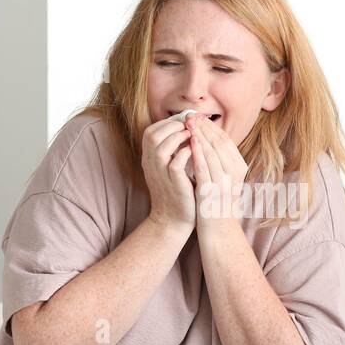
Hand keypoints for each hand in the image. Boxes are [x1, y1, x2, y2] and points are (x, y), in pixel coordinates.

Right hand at [141, 117, 194, 233]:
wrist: (173, 221)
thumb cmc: (177, 192)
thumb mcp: (169, 170)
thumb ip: (173, 152)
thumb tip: (187, 130)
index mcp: (149, 160)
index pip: (149, 132)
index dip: (165, 124)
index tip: (182, 123)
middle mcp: (151, 166)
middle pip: (151, 135)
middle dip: (171, 126)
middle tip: (187, 127)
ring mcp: (160, 175)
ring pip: (160, 147)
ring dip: (177, 137)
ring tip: (191, 136)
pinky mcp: (173, 184)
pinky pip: (174, 164)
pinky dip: (184, 154)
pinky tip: (194, 151)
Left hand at [187, 113, 247, 232]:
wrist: (219, 232)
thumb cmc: (217, 205)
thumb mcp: (223, 180)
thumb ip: (220, 162)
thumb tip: (209, 141)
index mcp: (239, 169)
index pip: (226, 142)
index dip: (212, 127)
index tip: (200, 117)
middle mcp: (235, 174)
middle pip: (220, 143)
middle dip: (205, 127)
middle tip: (192, 115)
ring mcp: (224, 182)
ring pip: (213, 152)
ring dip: (201, 135)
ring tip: (190, 123)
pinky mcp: (212, 191)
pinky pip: (205, 167)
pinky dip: (198, 152)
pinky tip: (191, 142)